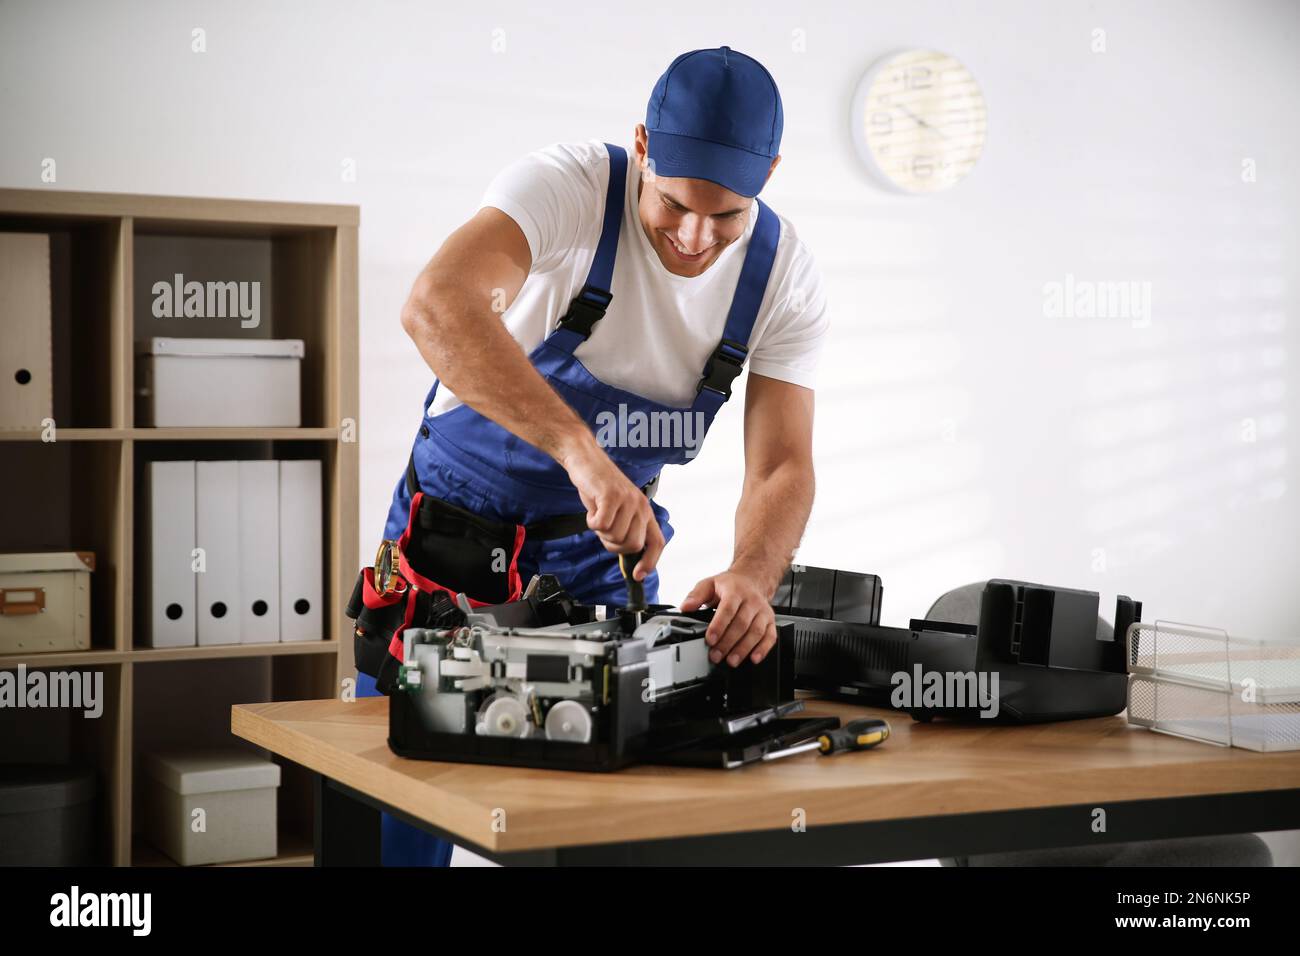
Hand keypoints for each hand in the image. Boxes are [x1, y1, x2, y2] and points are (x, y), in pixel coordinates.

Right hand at [562, 441, 664, 577]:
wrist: (586, 459)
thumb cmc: (599, 487)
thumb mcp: (619, 510)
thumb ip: (626, 529)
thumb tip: (628, 558)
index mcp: (645, 511)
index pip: (657, 542)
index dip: (649, 562)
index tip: (638, 575)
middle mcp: (640, 506)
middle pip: (632, 545)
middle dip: (613, 545)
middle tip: (603, 530)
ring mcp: (628, 500)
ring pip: (615, 537)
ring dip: (600, 532)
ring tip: (598, 515)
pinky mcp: (612, 496)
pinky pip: (602, 525)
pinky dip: (592, 522)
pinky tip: (592, 510)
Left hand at [680, 570, 776, 666]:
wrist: (752, 580)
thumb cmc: (730, 585)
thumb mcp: (709, 584)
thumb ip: (696, 595)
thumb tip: (686, 606)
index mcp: (736, 591)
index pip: (728, 609)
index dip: (719, 625)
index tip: (710, 639)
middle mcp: (752, 601)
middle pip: (742, 624)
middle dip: (728, 642)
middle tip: (716, 655)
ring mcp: (763, 611)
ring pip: (756, 632)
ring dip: (744, 649)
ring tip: (731, 660)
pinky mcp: (770, 621)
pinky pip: (770, 636)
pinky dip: (763, 649)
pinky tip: (754, 658)